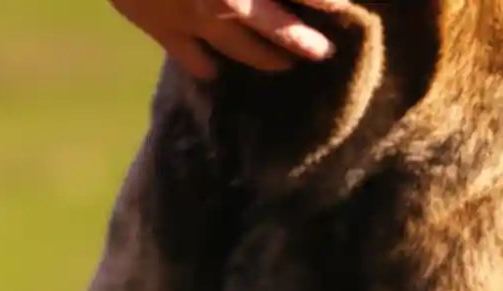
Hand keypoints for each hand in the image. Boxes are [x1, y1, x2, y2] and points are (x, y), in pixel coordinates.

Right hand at [110, 0, 351, 79]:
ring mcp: (193, 17)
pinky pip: (194, 60)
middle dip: (304, 43)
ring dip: (267, 61)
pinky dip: (208, 68)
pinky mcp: (160, 26)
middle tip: (322, 52)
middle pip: (277, 30)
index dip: (326, 1)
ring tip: (283, 65)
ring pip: (241, 52)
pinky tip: (214, 71)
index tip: (342, 8)